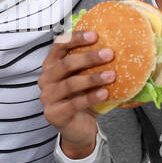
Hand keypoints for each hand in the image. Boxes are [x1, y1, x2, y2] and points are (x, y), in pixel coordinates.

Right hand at [38, 30, 115, 159]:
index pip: (59, 45)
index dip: (76, 38)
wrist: (79, 127)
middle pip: (66, 64)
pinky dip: (91, 97)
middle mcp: (46, 79)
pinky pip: (74, 103)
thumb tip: (116, 45)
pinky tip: (105, 93)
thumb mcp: (85, 77)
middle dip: (89, 58)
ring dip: (92, 78)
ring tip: (112, 75)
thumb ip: (91, 63)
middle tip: (110, 54)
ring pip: (70, 84)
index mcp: (51, 65)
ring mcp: (47, 97)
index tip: (96, 35)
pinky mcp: (53, 114)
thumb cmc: (83, 97)